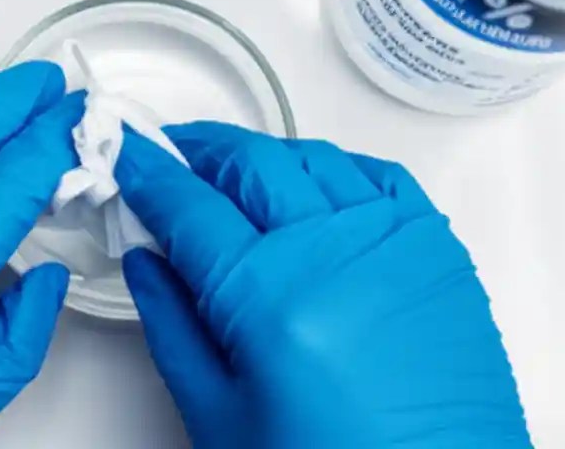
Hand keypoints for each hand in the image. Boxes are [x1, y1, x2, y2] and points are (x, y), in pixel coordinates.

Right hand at [116, 122, 531, 448]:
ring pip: (312, 158)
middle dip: (200, 150)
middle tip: (172, 158)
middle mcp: (332, 251)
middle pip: (249, 163)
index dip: (149, 171)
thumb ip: (172, 326)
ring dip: (262, 156)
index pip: (188, 203)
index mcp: (267, 296)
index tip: (128, 155)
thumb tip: (146, 259)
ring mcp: (390, 240)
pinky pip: (378, 175)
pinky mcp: (436, 248)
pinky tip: (313, 185)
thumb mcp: (220, 414)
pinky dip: (334, 167)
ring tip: (235, 174)